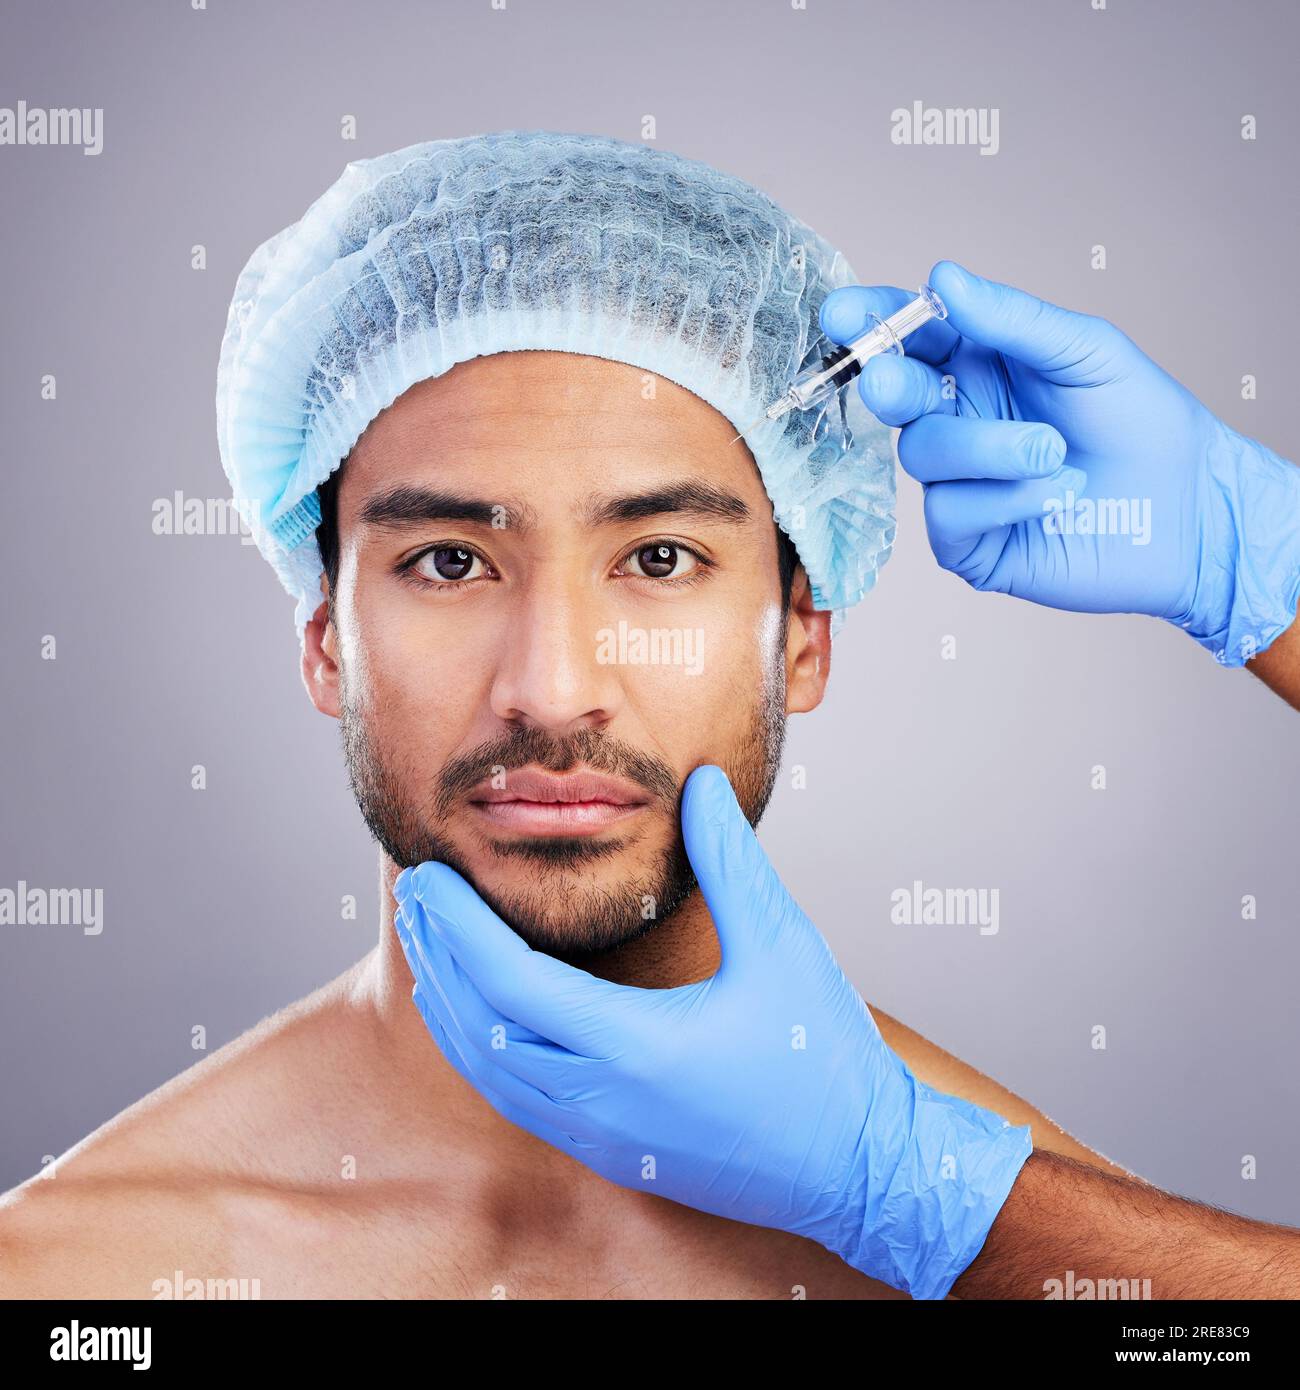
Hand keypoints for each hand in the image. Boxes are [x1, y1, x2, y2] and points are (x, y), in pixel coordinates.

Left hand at [393, 764, 1031, 1298]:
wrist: (860, 1168)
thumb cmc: (825, 1058)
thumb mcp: (782, 943)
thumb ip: (730, 860)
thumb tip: (702, 782)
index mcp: (636, 1048)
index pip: (510, 983)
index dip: (458, 927)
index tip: (426, 878)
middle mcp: (602, 1103)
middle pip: (480, 1029)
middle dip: (438, 958)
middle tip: (414, 898)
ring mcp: (602, 1137)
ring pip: (490, 1074)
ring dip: (452, 1006)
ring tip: (432, 949)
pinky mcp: (612, 1153)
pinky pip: (519, 1100)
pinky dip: (483, 1051)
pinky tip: (483, 1017)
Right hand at [821, 260, 1299, 665]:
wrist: (1189, 509)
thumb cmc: (1142, 422)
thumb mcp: (1085, 351)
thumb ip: (1012, 320)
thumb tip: (942, 279)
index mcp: (977, 365)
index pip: (910, 336)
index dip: (871, 323)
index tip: (842, 313)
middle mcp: (958, 421)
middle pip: (895, 396)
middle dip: (888, 385)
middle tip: (889, 380)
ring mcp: (958, 484)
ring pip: (924, 455)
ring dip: (988, 449)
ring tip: (1054, 452)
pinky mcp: (968, 542)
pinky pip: (950, 514)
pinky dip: (1005, 499)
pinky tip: (1056, 495)